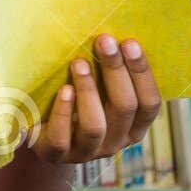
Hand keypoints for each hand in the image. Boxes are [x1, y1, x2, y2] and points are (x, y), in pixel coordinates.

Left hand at [26, 35, 161, 163]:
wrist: (41, 135)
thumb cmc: (76, 102)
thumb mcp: (97, 90)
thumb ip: (109, 73)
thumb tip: (114, 35)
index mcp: (134, 127)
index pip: (149, 103)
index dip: (142, 73)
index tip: (130, 42)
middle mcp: (116, 142)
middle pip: (125, 108)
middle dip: (116, 71)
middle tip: (104, 41)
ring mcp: (87, 152)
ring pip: (95, 125)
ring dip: (89, 90)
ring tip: (79, 62)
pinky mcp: (57, 155)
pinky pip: (62, 137)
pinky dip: (64, 112)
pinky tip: (64, 90)